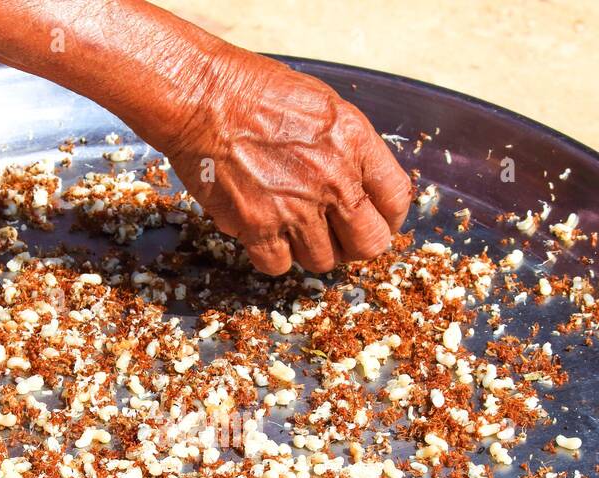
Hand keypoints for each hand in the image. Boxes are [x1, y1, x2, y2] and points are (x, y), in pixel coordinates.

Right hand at [160, 50, 413, 274]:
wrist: (202, 97)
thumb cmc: (256, 92)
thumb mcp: (322, 106)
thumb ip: (349, 148)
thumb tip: (361, 188)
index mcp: (355, 142)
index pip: (396, 200)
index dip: (388, 219)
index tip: (376, 222)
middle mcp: (334, 179)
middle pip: (368, 243)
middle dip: (354, 244)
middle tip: (337, 235)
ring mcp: (297, 207)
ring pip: (323, 261)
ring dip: (310, 249)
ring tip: (291, 225)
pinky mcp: (259, 226)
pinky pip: (279, 265)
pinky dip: (272, 255)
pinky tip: (264, 231)